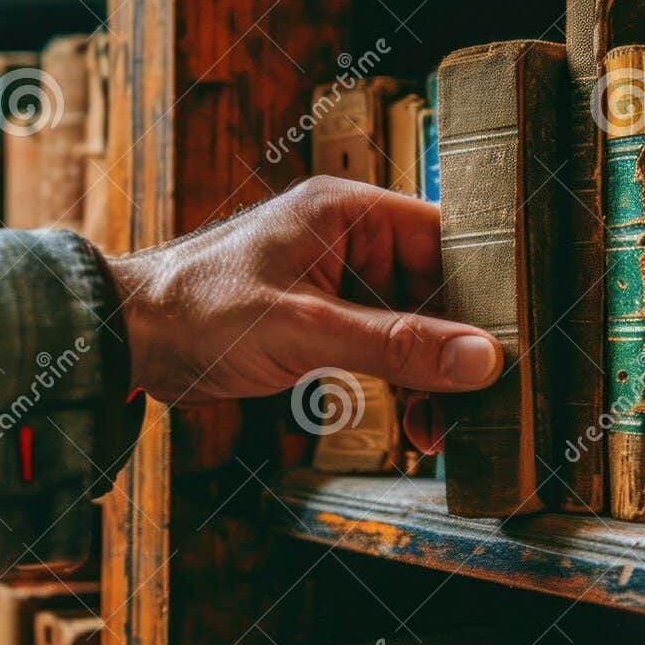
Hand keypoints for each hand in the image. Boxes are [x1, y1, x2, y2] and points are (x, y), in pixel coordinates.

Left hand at [104, 178, 500, 432]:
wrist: (126, 339)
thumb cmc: (197, 310)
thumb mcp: (304, 330)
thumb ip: (395, 346)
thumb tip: (481, 359)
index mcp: (349, 212)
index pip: (447, 237)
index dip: (488, 287)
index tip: (517, 339)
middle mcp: (352, 239)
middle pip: (438, 288)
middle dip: (459, 348)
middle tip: (482, 403)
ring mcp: (339, 280)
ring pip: (416, 325)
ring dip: (433, 377)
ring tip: (443, 432)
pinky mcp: (326, 318)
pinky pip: (386, 347)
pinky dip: (403, 385)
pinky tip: (417, 427)